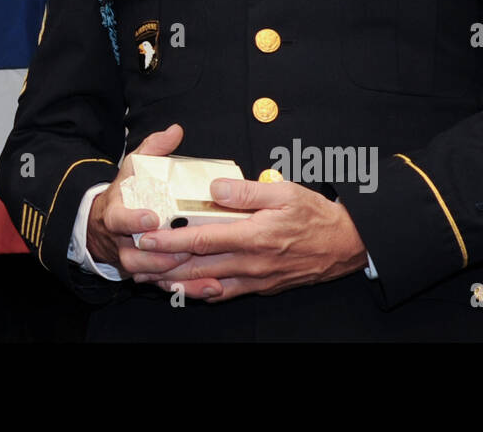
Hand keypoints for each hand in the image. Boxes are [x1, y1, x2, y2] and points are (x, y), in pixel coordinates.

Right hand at [85, 124, 192, 279]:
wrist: (100, 225)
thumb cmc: (124, 194)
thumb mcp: (132, 169)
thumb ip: (153, 150)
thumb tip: (175, 130)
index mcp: (115, 214)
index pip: (119, 219)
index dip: (134, 220)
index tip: (152, 218)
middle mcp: (121, 241)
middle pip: (136, 253)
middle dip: (161, 254)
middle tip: (186, 249)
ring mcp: (131, 260)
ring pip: (149, 273)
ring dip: (175, 274)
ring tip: (202, 269)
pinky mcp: (145, 273)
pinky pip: (163, 286)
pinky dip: (185, 290)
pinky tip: (211, 288)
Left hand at [133, 178, 366, 300]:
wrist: (346, 245)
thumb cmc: (316, 215)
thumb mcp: (285, 193)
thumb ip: (247, 191)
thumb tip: (215, 189)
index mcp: (253, 237)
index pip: (201, 240)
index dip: (170, 240)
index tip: (146, 237)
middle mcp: (250, 263)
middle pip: (197, 267)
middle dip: (163, 267)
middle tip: (136, 263)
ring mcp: (255, 279)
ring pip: (208, 284)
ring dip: (177, 283)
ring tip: (151, 279)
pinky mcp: (261, 287)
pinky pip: (226, 293)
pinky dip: (203, 293)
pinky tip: (188, 289)